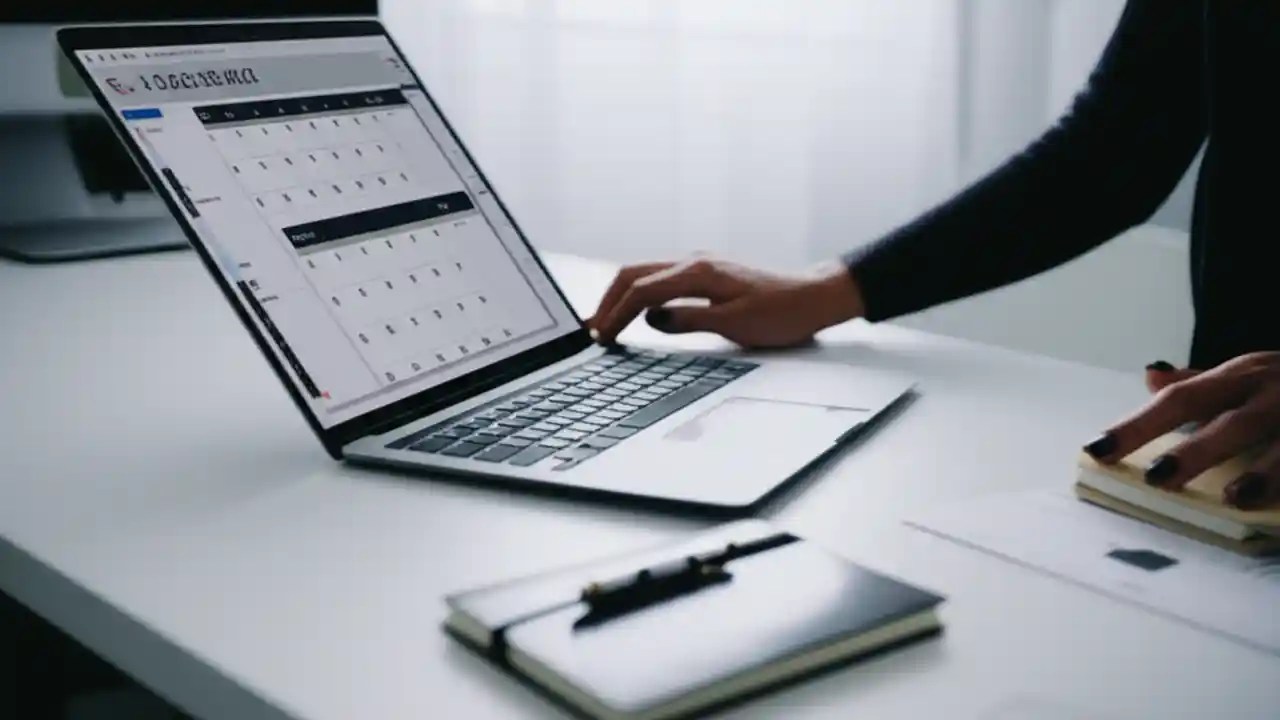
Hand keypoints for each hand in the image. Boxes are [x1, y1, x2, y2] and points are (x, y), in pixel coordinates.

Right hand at [587, 257, 865, 347]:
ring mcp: (698, 266)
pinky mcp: (704, 275)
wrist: (815, 298)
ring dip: (620, 297)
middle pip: (633, 275)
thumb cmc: (783, 313)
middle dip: (607, 302)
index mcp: (698, 272)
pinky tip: (633, 313)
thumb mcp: (736, 324)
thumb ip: (690, 319)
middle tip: (591, 331)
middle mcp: (694, 262)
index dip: (616, 314)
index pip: (641, 290)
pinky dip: (638, 295)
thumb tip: (652, 319)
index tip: (600, 337)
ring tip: (602, 323)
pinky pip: (660, 280)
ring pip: (644, 274)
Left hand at [1083, 353, 1279, 508]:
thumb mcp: (1249, 372)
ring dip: (1265, 472)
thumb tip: (1150, 374)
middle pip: (1236, 423)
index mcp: (1244, 376)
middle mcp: (1279, 393)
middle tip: (1160, 478)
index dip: (1139, 425)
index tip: (1097, 450)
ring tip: (1234, 498)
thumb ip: (1201, 383)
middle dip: (1199, 449)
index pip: (1181, 399)